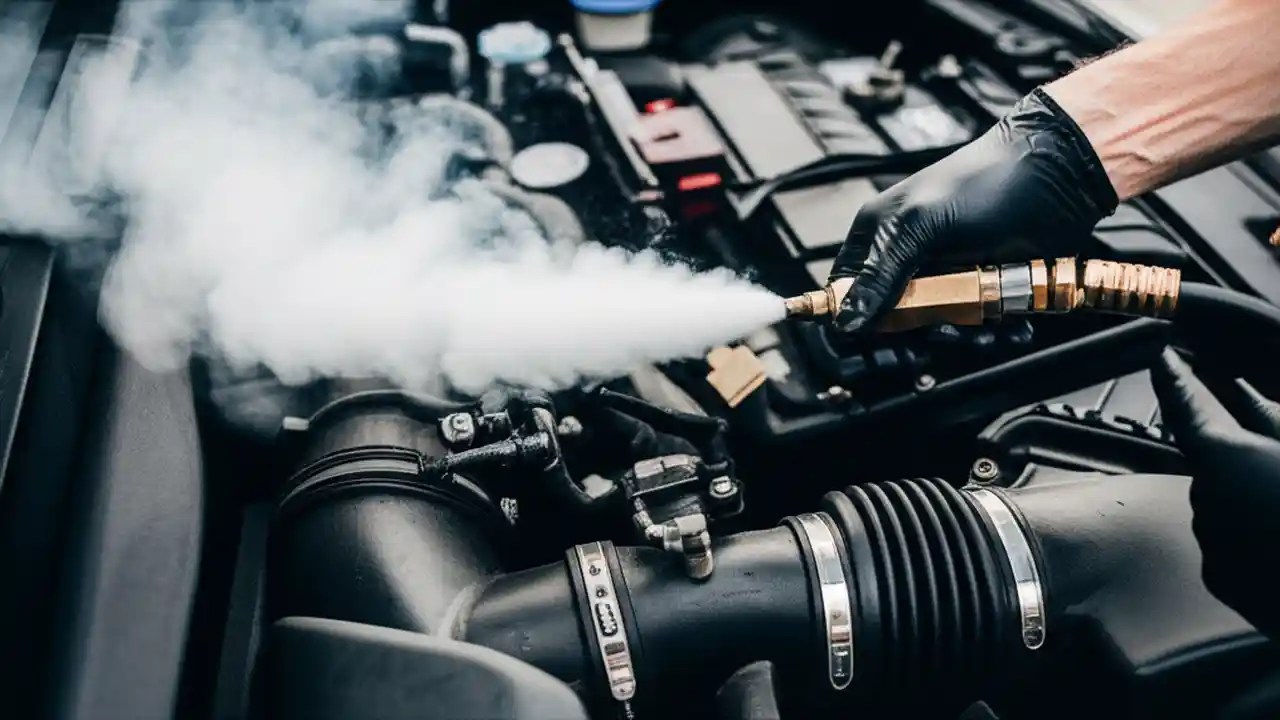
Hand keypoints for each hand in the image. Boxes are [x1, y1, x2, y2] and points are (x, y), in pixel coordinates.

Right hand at [829, 88, 1118, 332]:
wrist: (1058, 174)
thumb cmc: (986, 184)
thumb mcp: (922, 227)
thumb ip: (882, 275)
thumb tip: (846, 321)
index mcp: (877, 236)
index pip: (845, 290)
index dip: (855, 321)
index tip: (879, 343)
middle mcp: (905, 258)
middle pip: (890, 320)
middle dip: (916, 336)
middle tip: (939, 336)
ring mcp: (944, 275)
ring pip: (934, 328)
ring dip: (961, 337)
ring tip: (985, 325)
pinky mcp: (979, 287)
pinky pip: (973, 325)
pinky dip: (992, 333)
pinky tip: (1011, 326)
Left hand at [1152, 347, 1279, 638]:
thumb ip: (1271, 423)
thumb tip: (1249, 402)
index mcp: (1226, 459)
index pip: (1187, 407)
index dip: (1177, 379)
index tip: (1163, 356)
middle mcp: (1206, 500)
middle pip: (1216, 460)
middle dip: (1242, 452)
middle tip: (1279, 455)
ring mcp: (1212, 543)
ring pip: (1226, 503)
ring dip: (1253, 498)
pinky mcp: (1224, 582)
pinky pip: (1233, 543)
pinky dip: (1253, 536)